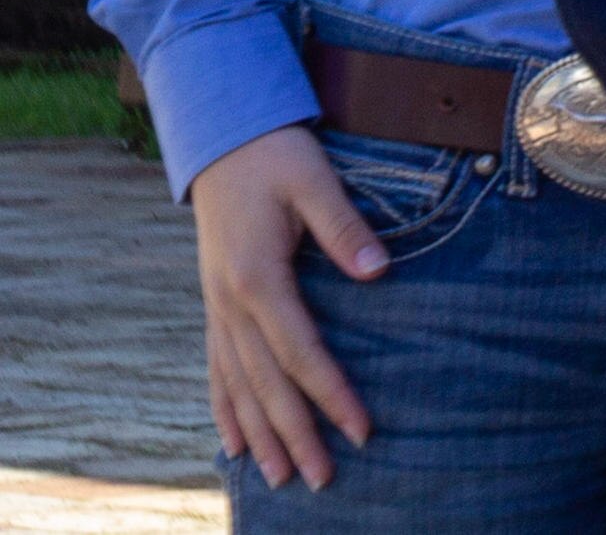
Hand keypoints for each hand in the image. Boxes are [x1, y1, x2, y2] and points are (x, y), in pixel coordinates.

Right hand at [190, 127, 380, 485]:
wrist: (223, 140)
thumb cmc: (277, 157)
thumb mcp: (315, 181)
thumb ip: (344, 227)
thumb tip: (377, 271)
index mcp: (257, 279)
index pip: (301, 352)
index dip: (332, 394)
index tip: (361, 429)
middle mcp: (230, 304)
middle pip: (266, 384)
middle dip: (296, 434)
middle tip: (322, 479)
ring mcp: (217, 308)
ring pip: (237, 386)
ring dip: (259, 434)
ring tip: (280, 477)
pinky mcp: (215, 305)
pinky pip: (217, 369)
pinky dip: (225, 409)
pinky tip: (234, 443)